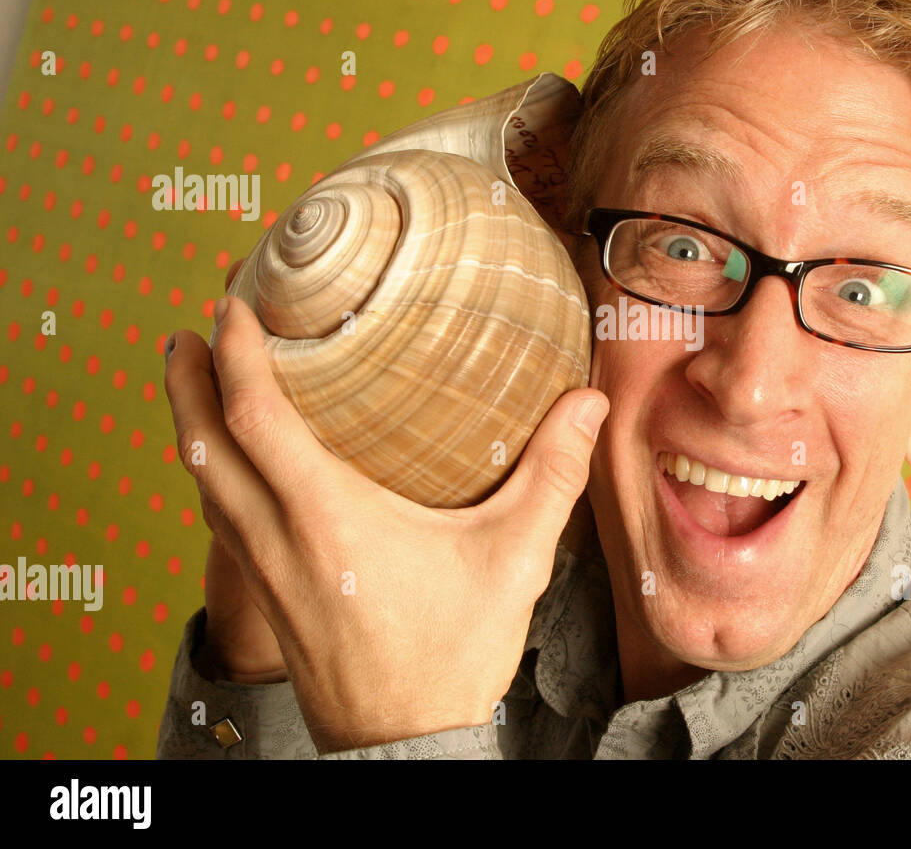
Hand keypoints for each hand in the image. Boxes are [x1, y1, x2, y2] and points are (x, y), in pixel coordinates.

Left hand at [164, 289, 606, 752]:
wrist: (406, 743)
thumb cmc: (453, 655)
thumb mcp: (514, 561)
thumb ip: (552, 477)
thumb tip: (586, 405)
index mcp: (327, 519)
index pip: (256, 419)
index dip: (236, 354)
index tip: (234, 304)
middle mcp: (278, 539)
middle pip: (203, 445)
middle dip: (188, 379)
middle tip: (193, 327)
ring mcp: (263, 571)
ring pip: (201, 483)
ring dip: (190, 422)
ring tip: (194, 377)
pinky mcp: (266, 594)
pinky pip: (217, 517)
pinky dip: (209, 471)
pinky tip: (227, 462)